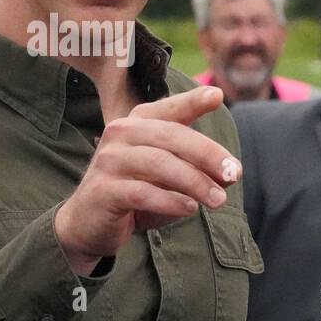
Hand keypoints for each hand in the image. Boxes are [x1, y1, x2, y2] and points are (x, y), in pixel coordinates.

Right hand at [54, 86, 241, 274]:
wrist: (87, 223)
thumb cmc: (134, 193)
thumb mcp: (165, 176)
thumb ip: (193, 168)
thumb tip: (231, 173)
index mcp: (136, 123)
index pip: (169, 109)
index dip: (192, 101)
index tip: (217, 96)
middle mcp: (120, 133)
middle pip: (170, 136)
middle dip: (207, 154)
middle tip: (233, 174)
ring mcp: (108, 160)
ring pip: (159, 164)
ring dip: (194, 182)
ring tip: (218, 200)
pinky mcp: (103, 190)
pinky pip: (142, 193)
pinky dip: (170, 201)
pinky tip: (190, 208)